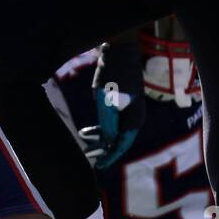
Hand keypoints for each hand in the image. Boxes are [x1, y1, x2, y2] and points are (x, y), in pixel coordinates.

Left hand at [89, 39, 146, 167]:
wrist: (119, 51)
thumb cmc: (114, 77)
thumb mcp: (107, 103)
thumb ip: (107, 125)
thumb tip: (106, 142)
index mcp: (134, 120)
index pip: (122, 146)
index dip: (109, 158)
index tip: (98, 167)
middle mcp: (133, 117)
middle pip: (117, 141)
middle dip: (102, 151)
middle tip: (88, 160)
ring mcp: (127, 110)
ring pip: (112, 131)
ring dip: (98, 140)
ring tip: (83, 147)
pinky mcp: (119, 103)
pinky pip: (109, 121)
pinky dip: (98, 127)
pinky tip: (85, 132)